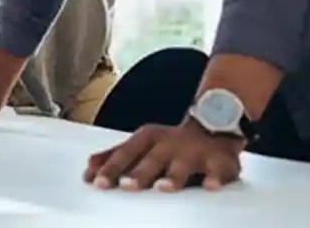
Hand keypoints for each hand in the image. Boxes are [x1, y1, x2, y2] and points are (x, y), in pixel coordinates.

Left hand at [85, 120, 243, 191]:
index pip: (126, 154)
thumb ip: (117, 155)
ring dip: (173, 176)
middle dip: (139, 172)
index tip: (96, 182)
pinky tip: (210, 187)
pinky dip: (216, 178)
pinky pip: (220, 170)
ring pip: (183, 165)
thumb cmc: (172, 142)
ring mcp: (196, 152)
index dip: (111, 167)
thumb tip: (89, 166)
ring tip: (164, 187)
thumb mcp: (143, 144)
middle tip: (126, 185)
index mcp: (149, 139)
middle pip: (152, 159)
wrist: (216, 121)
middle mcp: (170, 143)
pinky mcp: (220, 161)